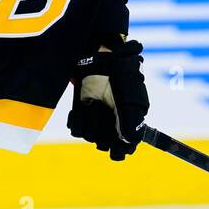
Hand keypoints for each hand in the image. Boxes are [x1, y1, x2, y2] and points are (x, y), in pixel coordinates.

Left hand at [66, 39, 148, 160]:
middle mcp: (113, 125)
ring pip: (90, 136)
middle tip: (105, 110)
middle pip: (106, 144)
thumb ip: (131, 120)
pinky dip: (77, 119)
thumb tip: (131, 141)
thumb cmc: (120, 75)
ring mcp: (97, 120)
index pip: (125, 148)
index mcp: (129, 122)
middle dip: (103, 129)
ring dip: (91, 120)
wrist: (100, 59)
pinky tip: (83, 106)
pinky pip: (76, 130)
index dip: (120, 149)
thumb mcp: (130, 97)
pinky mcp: (82, 115)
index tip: (115, 144)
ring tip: (94, 102)